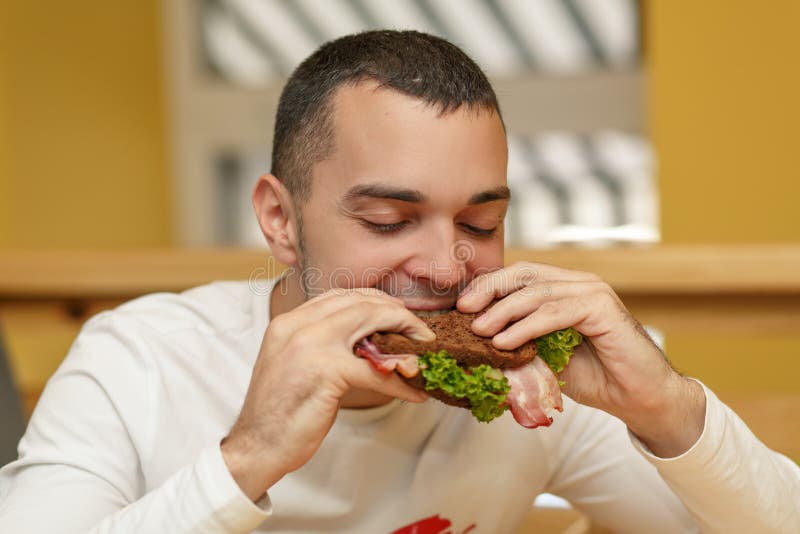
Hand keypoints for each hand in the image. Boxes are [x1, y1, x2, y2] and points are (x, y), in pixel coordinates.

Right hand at [222, 288, 433, 500]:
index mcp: (290, 321)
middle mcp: (298, 325)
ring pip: (371, 321)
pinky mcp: (326, 371)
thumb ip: (323, 344)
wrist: (256, 447)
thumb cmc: (280, 412)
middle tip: (421, 335)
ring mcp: (311, 344)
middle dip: (398, 315)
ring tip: (424, 354)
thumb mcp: (296, 364)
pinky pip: (376, 370)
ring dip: (406, 337)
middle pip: (362, 302)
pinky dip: (401, 381)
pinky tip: (415, 393)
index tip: (399, 316)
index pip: (341, 296)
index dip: (377, 302)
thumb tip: (369, 343)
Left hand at [456, 262, 704, 456]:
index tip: (461, 305)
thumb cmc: (594, 378)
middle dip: (490, 290)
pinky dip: (527, 326)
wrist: (639, 399)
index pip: (519, 275)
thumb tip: (477, 340)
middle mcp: (579, 283)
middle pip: (525, 274)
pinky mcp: (603, 308)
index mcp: (565, 288)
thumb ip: (519, 342)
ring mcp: (593, 292)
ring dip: (504, 311)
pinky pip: (556, 312)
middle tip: (463, 309)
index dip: (488, 286)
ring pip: (537, 292)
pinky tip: (505, 342)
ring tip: (480, 330)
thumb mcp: (545, 356)